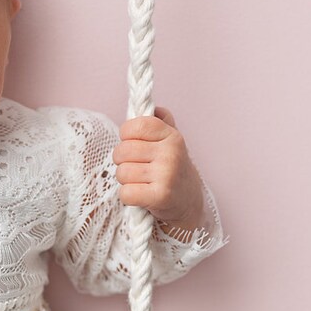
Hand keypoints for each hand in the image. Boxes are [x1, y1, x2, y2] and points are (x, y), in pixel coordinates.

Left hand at [113, 106, 207, 229]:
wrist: (188, 202)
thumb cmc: (171, 168)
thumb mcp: (170, 141)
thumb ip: (160, 122)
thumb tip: (153, 107)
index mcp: (171, 135)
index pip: (134, 126)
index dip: (126, 136)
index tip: (135, 145)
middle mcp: (171, 152)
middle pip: (122, 151)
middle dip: (123, 161)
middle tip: (137, 168)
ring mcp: (167, 174)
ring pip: (122, 172)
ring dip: (126, 181)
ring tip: (141, 182)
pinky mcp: (161, 196)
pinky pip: (126, 193)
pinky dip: (128, 197)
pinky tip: (141, 196)